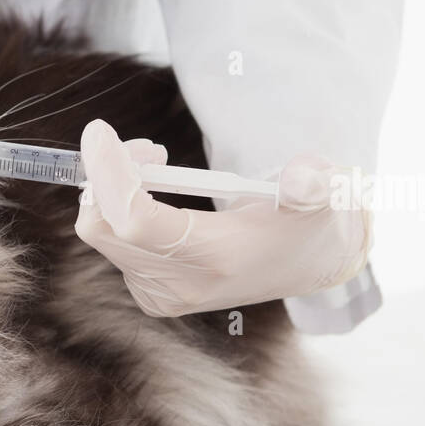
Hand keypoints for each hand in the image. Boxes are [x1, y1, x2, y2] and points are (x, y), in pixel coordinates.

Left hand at [74, 119, 371, 316]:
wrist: (306, 265)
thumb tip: (301, 177)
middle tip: (149, 148)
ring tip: (158, 165)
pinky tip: (155, 195)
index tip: (99, 131)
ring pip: (101, 233)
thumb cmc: (308, 220)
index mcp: (215, 259)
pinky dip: (117, 209)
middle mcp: (179, 285)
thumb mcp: (325, 194)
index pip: (135, 223)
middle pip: (103, 227)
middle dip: (108, 173)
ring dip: (113, 188)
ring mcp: (159, 294)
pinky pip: (110, 242)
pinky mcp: (148, 292)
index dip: (108, 174)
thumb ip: (315, 183)